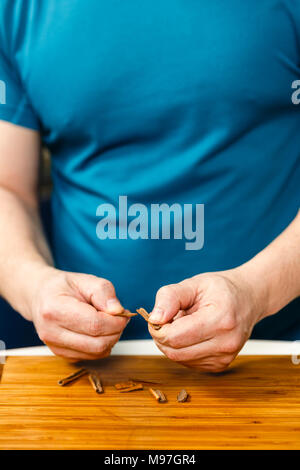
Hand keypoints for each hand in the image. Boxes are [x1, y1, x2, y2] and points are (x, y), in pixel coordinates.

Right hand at [28, 267, 127, 360]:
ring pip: (96, 353)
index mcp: (55, 310)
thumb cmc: (63, 287)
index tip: (123, 312)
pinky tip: (99, 331)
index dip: (116, 321)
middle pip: (97, 343)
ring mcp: (54, 347)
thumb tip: (118, 311)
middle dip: (116, 331)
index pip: (95, 325)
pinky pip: (91, 356)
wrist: (40, 296)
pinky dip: (102, 345)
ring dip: (111, 339)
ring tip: (109, 322)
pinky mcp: (61, 355)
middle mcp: (51, 332)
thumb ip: (103, 292)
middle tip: (120, 318)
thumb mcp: (85, 280)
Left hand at [148, 269, 264, 371]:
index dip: (158, 328)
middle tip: (166, 320)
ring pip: (180, 359)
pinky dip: (182, 350)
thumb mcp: (193, 284)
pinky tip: (191, 334)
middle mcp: (226, 343)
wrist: (248, 298)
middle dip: (162, 337)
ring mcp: (225, 357)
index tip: (157, 316)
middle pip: (175, 352)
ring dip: (172, 344)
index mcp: (220, 319)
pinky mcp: (221, 365)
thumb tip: (154, 319)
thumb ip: (170, 297)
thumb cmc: (220, 289)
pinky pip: (189, 363)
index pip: (175, 336)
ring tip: (183, 324)